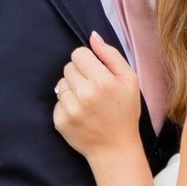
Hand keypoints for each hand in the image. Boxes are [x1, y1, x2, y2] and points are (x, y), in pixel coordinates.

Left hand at [53, 39, 146, 170]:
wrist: (115, 148)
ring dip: (72, 89)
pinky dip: (67, 105)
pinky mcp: (60, 121)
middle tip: (92, 88)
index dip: (87, 61)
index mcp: (102, 81)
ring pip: (61, 83)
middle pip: (68, 67)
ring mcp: (70, 109)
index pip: (78, 54)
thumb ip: (111, 55)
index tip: (95, 71)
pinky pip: (57, 101)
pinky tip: (81, 114)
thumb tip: (93, 37)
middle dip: (79, 74)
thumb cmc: (125, 112)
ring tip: (87, 102)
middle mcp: (84, 94)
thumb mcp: (129, 80)